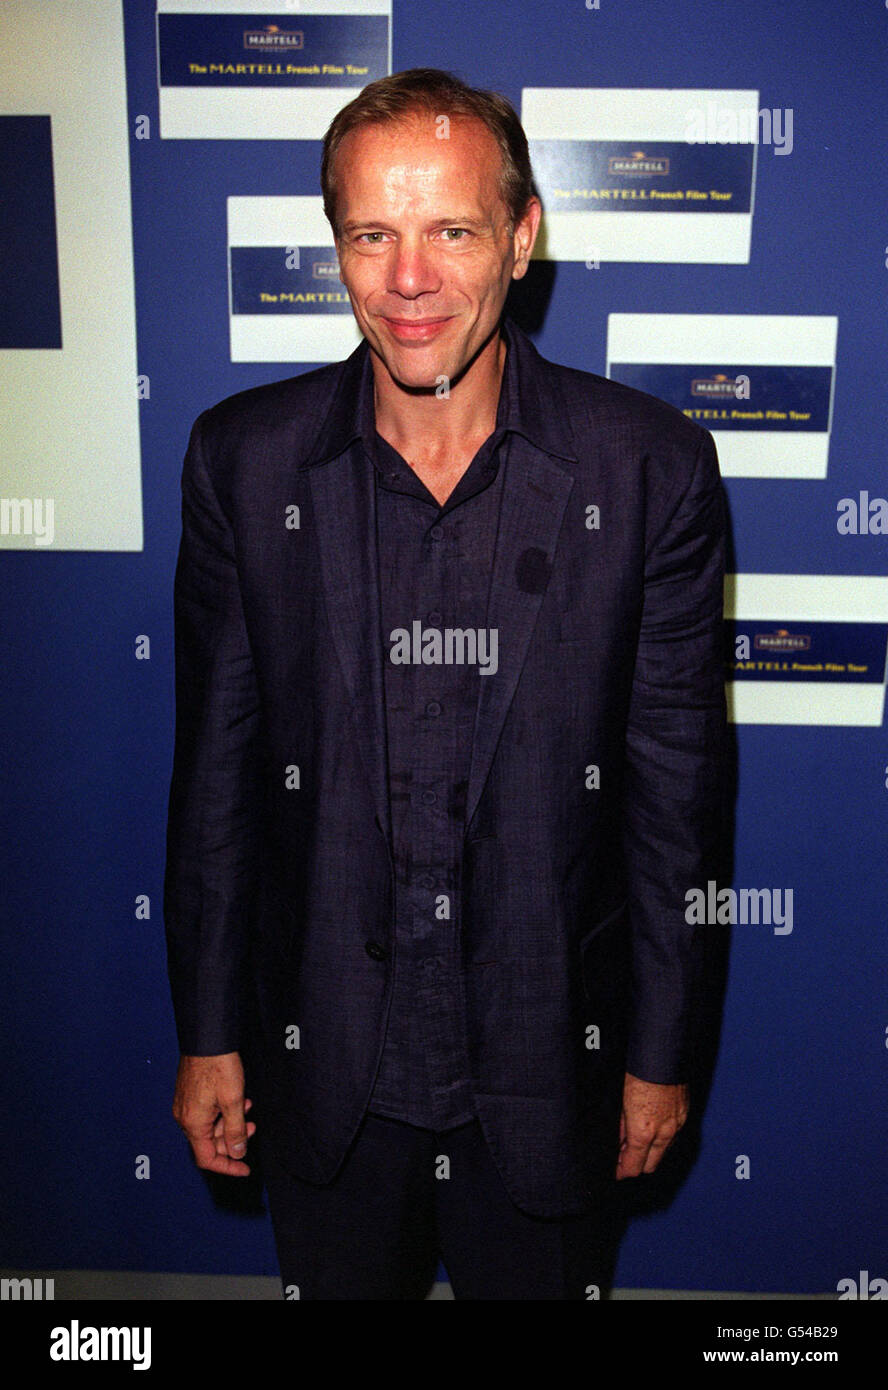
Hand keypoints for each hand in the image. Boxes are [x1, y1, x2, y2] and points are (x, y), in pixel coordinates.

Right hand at [173, 1052, 255, 1176]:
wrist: (206, 1037)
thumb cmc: (219, 1066)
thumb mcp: (234, 1101)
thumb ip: (235, 1130)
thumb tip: (237, 1153)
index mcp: (193, 1124)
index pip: (207, 1158)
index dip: (227, 1166)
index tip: (245, 1168)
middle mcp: (185, 1118)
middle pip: (209, 1143)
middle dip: (233, 1139)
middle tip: (252, 1126)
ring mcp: (185, 1106)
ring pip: (210, 1127)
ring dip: (230, 1122)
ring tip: (248, 1108)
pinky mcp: (189, 1095)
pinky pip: (206, 1113)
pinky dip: (223, 1112)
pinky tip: (238, 1100)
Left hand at [616, 1071, 687, 1179]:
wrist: (663, 1055)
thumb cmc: (638, 1075)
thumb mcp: (622, 1103)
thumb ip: (623, 1126)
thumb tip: (621, 1141)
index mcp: (643, 1132)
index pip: (634, 1166)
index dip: (623, 1171)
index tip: (617, 1172)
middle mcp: (663, 1134)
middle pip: (650, 1166)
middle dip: (637, 1166)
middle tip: (625, 1160)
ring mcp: (676, 1126)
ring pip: (663, 1152)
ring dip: (651, 1152)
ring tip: (637, 1143)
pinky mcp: (685, 1116)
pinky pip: (673, 1137)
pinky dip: (662, 1139)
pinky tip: (653, 1129)